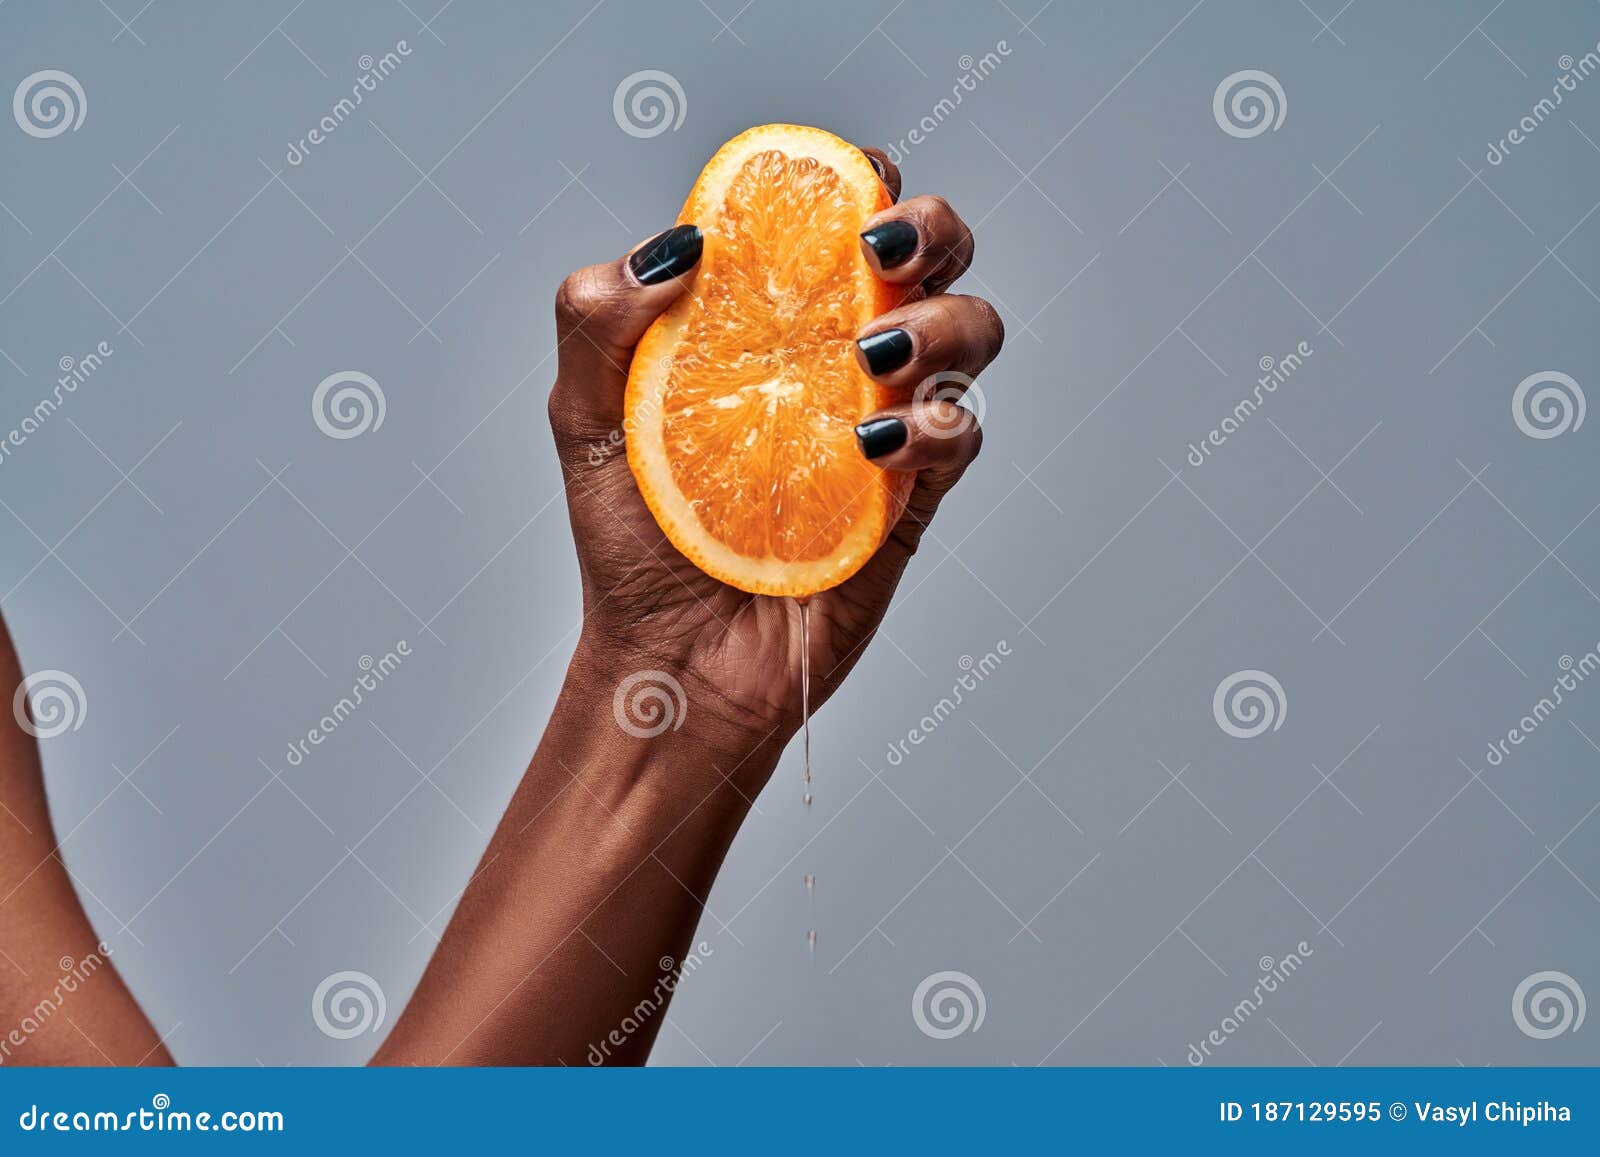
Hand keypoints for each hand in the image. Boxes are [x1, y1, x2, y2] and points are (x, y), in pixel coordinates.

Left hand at [548, 148, 1002, 761]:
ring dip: (943, 320)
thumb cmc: (633, 541)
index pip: (837, 220)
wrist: (669, 661)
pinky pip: (961, 436)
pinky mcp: (913, 498)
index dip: (856, 180)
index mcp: (774, 323)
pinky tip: (872, 445)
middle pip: (935, 255)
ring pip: (973, 330)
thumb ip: (596, 315)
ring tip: (873, 354)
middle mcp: (842, 360)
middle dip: (932, 226)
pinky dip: (934, 425)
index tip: (838, 186)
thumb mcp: (581, 416)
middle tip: (880, 249)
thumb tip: (676, 245)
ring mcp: (887, 425)